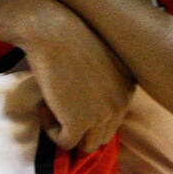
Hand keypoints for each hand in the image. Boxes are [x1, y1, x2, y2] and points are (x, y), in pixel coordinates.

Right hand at [20, 1, 135, 152]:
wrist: (52, 29)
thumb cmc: (69, 37)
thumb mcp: (101, 59)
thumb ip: (105, 82)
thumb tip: (89, 105)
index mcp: (129, 87)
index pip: (113, 118)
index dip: (89, 112)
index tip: (70, 94)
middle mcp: (122, 103)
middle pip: (103, 135)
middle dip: (80, 126)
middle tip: (59, 104)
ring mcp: (103, 114)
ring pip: (87, 145)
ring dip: (67, 130)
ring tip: (51, 106)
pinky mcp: (80, 123)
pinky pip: (66, 143)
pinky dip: (51, 131)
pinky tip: (43, 108)